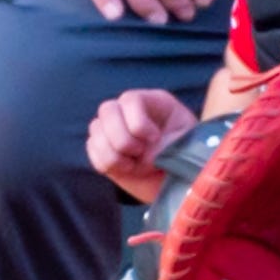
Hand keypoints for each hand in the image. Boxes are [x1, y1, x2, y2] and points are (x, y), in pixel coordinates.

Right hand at [86, 87, 198, 203]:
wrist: (179, 180)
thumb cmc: (187, 156)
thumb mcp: (187, 145)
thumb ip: (170, 144)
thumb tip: (146, 155)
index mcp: (152, 102)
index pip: (130, 100)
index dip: (138, 122)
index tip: (154, 139)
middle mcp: (128, 111)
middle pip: (107, 110)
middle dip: (122, 138)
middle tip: (140, 153)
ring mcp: (114, 128)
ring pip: (96, 130)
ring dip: (114, 153)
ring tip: (134, 164)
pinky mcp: (104, 148)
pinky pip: (92, 150)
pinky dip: (106, 163)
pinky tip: (126, 168)